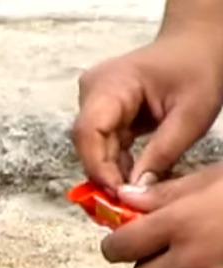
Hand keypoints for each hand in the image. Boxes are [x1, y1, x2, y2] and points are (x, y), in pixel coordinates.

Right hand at [72, 34, 222, 191]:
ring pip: (93, 146)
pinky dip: (117, 161)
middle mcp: (93, 90)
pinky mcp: (103, 109)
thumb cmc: (199, 69)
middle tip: (125, 202)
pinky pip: (103, 142)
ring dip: (111, 170)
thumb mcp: (190, 116)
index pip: (88, 132)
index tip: (117, 195)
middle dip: (104, 173)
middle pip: (87, 142)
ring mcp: (95, 99)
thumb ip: (161, 155)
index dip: (97, 167)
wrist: (199, 44)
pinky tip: (133, 175)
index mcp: (111, 84)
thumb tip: (135, 192)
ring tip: (133, 192)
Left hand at [101, 163, 222, 267]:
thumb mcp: (215, 179)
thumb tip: (126, 198)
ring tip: (211, 257)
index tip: (125, 240)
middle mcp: (189, 261)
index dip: (118, 245)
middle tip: (173, 248)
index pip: (119, 248)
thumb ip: (167, 193)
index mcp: (178, 224)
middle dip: (152, 266)